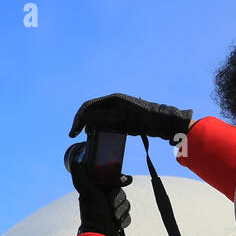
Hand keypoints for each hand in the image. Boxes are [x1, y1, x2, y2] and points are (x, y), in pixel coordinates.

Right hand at [69, 93, 192, 144]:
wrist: (162, 122)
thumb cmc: (142, 119)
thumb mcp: (119, 119)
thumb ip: (100, 117)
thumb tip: (83, 118)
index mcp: (112, 99)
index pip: (88, 107)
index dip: (78, 119)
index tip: (73, 133)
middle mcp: (114, 102)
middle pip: (92, 111)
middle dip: (83, 123)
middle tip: (77, 135)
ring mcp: (120, 109)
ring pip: (99, 117)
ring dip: (92, 126)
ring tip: (89, 136)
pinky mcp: (125, 117)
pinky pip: (108, 121)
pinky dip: (102, 128)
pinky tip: (102, 135)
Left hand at [70, 156, 133, 235]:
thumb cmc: (93, 215)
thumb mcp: (87, 193)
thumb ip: (81, 177)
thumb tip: (75, 162)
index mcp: (94, 190)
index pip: (112, 179)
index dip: (119, 180)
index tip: (124, 181)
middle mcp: (101, 199)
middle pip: (120, 191)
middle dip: (118, 199)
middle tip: (110, 205)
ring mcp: (109, 209)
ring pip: (125, 203)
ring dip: (121, 210)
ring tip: (113, 216)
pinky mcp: (116, 219)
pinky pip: (127, 214)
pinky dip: (123, 219)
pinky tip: (116, 222)